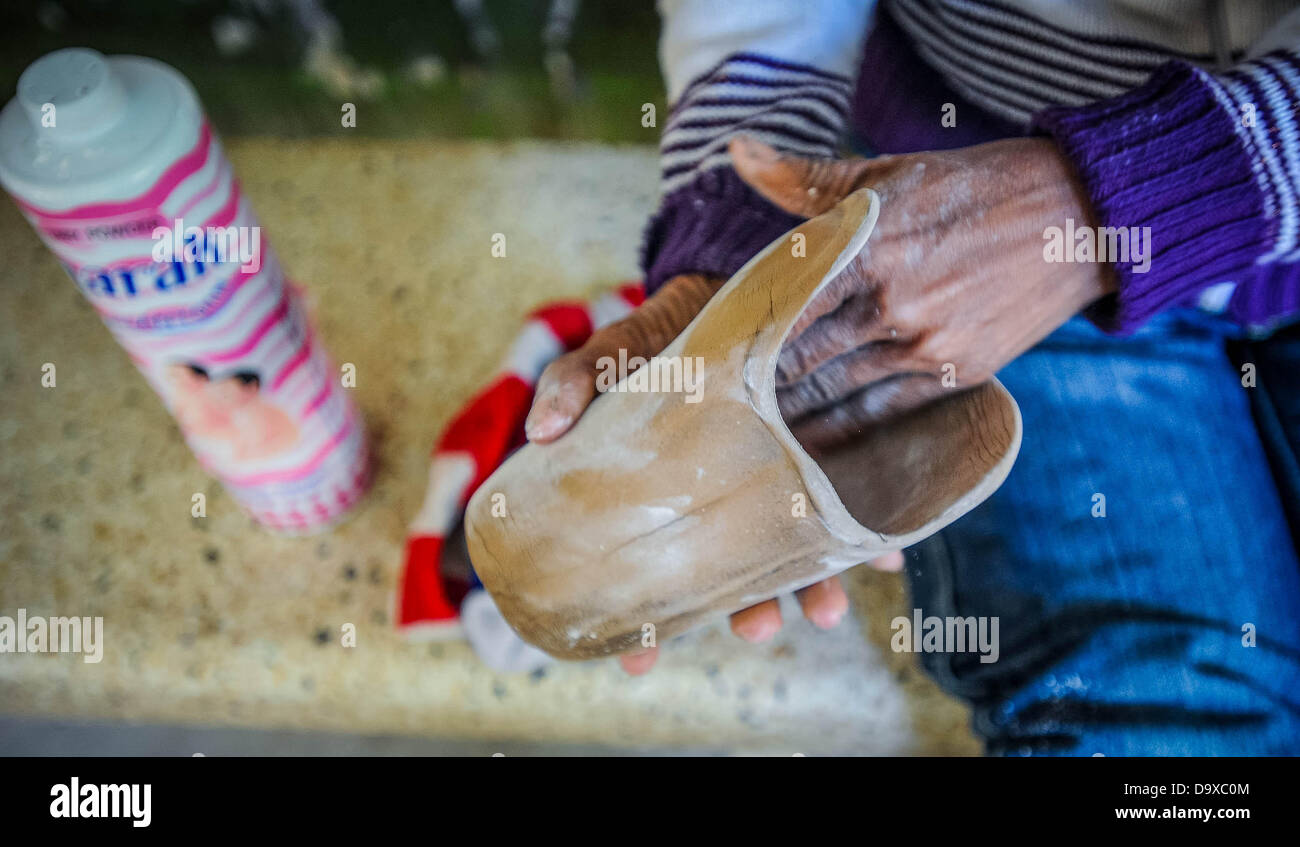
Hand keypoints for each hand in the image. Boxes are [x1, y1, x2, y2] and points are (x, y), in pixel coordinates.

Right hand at [524, 272, 902, 674]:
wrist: (737, 283)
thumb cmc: (671, 331)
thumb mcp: (619, 347)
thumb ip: (577, 379)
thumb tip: (542, 432)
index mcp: (672, 493)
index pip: (655, 570)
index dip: (646, 623)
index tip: (638, 660)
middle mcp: (729, 502)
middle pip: (737, 574)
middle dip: (748, 611)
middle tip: (754, 629)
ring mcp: (782, 486)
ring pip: (798, 555)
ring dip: (815, 590)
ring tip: (826, 612)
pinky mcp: (834, 459)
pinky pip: (857, 507)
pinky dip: (875, 539)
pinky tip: (885, 557)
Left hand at [729, 135, 1116, 450]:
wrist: (1082, 216)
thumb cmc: (975, 186)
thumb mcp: (890, 173)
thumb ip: (805, 178)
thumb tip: (737, 153)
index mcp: (868, 248)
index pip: (780, 307)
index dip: (738, 338)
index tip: (706, 356)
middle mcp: (892, 305)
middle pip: (797, 360)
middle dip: (753, 385)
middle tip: (713, 405)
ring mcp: (927, 347)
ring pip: (833, 394)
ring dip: (788, 415)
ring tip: (747, 431)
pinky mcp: (956, 375)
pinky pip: (880, 414)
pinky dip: (839, 431)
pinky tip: (808, 444)